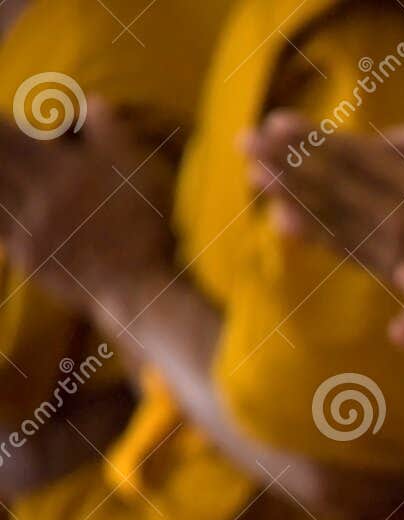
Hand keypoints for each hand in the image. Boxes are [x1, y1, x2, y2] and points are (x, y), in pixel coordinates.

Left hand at [0, 99, 177, 327]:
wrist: (138, 288)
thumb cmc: (143, 227)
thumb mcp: (137, 172)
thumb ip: (111, 132)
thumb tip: (92, 100)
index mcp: (62, 169)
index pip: (13, 133)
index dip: (4, 126)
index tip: (5, 123)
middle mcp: (37, 195)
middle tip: (1, 141)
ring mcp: (27, 227)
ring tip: (3, 173)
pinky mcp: (25, 255)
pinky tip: (1, 209)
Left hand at [243, 117, 403, 281]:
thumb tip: (387, 137)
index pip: (355, 159)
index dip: (312, 142)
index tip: (276, 122)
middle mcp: (400, 222)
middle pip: (332, 187)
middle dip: (287, 163)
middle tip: (246, 141)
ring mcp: (393, 254)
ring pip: (330, 218)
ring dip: (289, 195)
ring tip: (254, 174)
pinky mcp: (393, 277)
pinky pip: (345, 252)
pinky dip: (313, 235)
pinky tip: (286, 222)